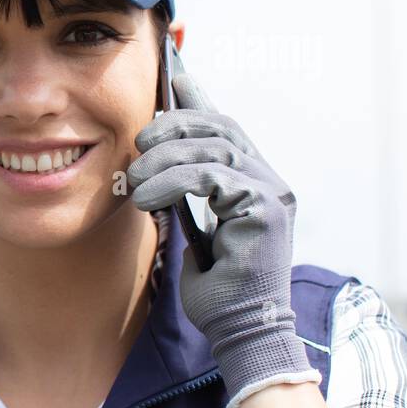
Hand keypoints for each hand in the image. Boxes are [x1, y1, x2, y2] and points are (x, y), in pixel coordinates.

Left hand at [125, 71, 319, 407]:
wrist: (238, 328)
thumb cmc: (215, 288)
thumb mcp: (191, 230)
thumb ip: (184, 196)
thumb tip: (156, 167)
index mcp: (253, 181)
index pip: (225, 127)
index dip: (198, 101)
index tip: (172, 79)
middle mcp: (269, 180)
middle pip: (219, 127)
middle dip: (173, 126)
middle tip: (138, 142)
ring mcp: (272, 191)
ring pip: (212, 148)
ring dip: (164, 159)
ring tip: (134, 181)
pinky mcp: (265, 206)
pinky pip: (210, 175)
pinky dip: (172, 182)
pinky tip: (145, 200)